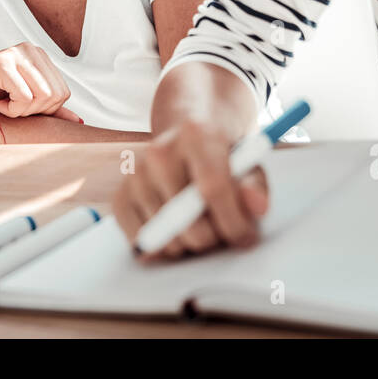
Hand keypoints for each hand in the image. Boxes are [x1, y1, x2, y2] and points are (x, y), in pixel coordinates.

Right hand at [0, 43, 79, 122]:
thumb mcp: (23, 103)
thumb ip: (50, 108)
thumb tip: (79, 121)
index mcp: (39, 56)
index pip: (64, 92)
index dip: (44, 110)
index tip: (20, 106)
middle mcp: (31, 50)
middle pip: (57, 95)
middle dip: (34, 111)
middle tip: (11, 107)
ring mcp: (16, 54)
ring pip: (44, 97)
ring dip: (22, 111)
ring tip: (3, 104)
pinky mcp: (1, 63)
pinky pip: (24, 97)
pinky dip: (10, 109)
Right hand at [113, 117, 268, 258]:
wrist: (187, 132)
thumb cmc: (222, 153)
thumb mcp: (247, 162)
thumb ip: (254, 185)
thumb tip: (256, 207)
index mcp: (195, 134)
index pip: (213, 189)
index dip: (233, 222)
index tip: (246, 238)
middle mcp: (159, 153)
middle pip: (187, 221)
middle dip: (213, 238)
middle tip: (222, 231)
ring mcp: (136, 175)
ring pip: (166, 237)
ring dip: (188, 244)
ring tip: (199, 225)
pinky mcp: (121, 196)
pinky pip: (140, 240)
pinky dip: (161, 246)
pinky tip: (176, 230)